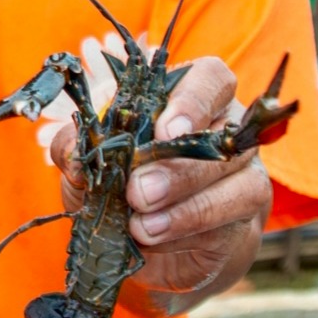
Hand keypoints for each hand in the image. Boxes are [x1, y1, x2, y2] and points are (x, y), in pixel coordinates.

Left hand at [49, 57, 269, 317]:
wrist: (140, 233)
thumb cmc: (120, 175)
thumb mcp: (93, 154)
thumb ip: (79, 144)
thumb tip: (74, 152)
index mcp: (192, 97)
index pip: (212, 79)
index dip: (194, 101)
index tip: (166, 131)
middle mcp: (227, 134)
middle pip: (225, 141)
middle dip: (179, 169)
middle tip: (138, 192)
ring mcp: (243, 179)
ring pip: (239, 188)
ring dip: (187, 210)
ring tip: (143, 226)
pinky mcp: (241, 225)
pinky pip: (226, 228)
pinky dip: (184, 234)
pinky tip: (152, 238)